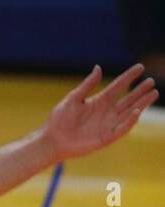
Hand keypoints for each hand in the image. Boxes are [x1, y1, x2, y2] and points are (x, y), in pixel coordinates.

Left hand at [42, 64, 156, 160]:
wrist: (54, 139)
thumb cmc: (60, 118)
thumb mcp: (73, 98)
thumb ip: (88, 84)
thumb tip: (98, 67)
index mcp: (99, 100)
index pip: (118, 86)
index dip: (129, 76)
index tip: (140, 67)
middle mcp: (107, 111)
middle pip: (128, 99)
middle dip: (140, 91)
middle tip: (152, 81)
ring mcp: (109, 124)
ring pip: (130, 112)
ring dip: (141, 103)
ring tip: (153, 93)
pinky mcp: (108, 137)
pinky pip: (122, 128)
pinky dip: (130, 120)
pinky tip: (137, 111)